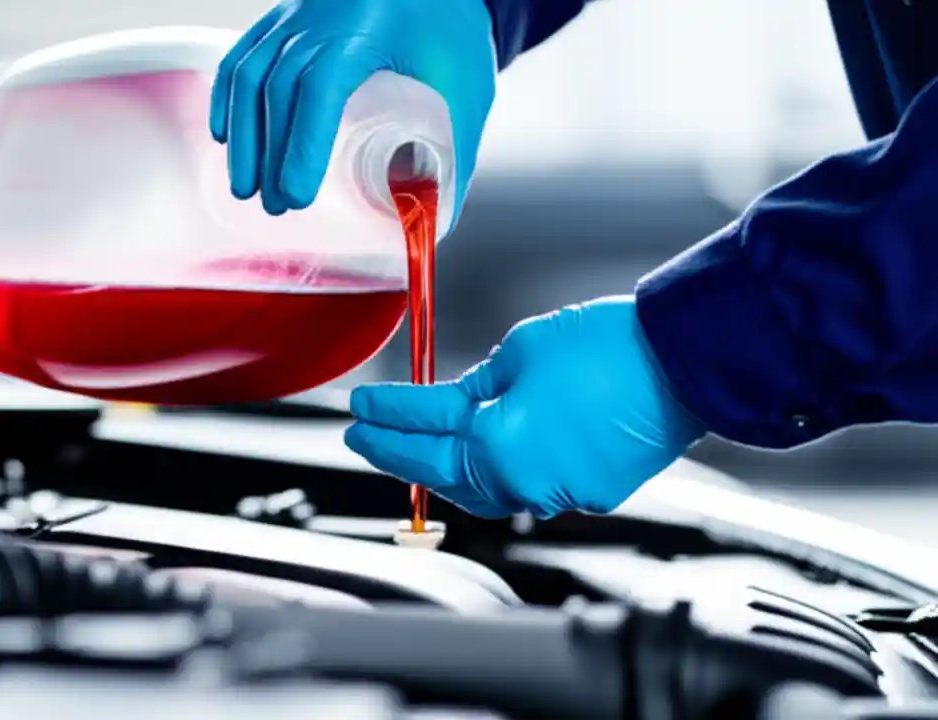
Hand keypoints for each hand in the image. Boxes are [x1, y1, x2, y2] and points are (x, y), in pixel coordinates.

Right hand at [209, 0, 496, 221]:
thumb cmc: (455, 30)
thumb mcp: (465, 90)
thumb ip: (452, 156)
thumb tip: (430, 226)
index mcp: (371, 25)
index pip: (323, 85)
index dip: (303, 144)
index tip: (297, 195)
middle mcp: (324, 12)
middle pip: (278, 84)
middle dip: (269, 154)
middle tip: (275, 206)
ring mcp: (298, 11)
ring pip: (251, 72)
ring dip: (244, 136)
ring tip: (246, 187)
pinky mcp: (285, 15)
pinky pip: (243, 54)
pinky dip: (228, 98)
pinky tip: (224, 138)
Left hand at [344, 296, 705, 517]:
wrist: (686, 361)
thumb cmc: (612, 348)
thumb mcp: (521, 349)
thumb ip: (478, 384)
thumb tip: (462, 400)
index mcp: (496, 444)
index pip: (424, 427)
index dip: (387, 413)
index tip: (361, 406)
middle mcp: (523, 482)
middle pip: (442, 472)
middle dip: (398, 453)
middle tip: (364, 437)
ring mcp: (558, 493)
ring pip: (481, 491)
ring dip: (443, 471)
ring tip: (411, 453)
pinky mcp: (589, 492)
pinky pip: (525, 489)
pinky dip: (495, 474)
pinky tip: (481, 458)